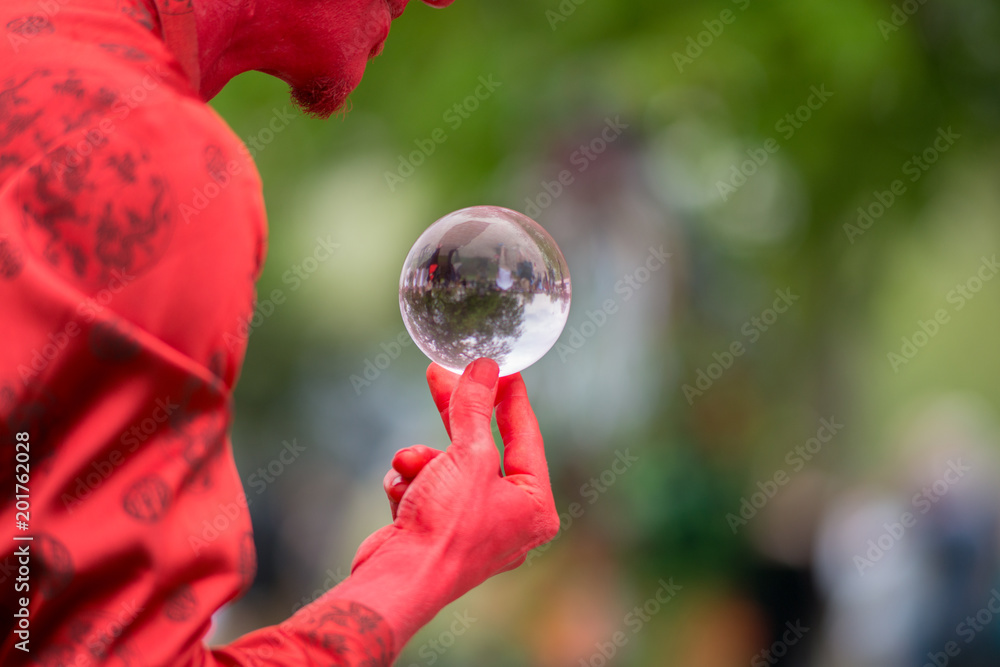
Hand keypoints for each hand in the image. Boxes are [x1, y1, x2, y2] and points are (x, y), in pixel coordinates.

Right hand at [354, 358, 559, 598]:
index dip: (509, 396)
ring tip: (408, 464)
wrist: (398, 581)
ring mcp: (473, 528)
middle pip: (484, 449)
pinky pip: (429, 489)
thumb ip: (476, 408)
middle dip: (456, 418)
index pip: (526, 436)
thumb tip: (485, 369)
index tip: (498, 366)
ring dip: (424, 460)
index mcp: (534, 506)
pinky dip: (412, 485)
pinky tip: (401, 494)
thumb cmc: (446, 527)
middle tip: (440, 377)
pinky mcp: (439, 533)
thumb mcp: (467, 456)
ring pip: (449, 467)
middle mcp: (510, 520)